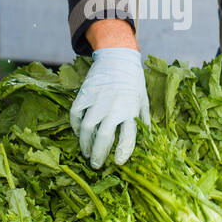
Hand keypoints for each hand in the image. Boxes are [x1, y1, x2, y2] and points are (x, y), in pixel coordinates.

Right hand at [70, 48, 150, 168]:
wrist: (117, 56)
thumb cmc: (133, 80)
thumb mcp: (143, 99)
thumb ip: (143, 120)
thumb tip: (147, 139)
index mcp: (130, 110)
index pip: (128, 138)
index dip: (123, 153)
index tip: (118, 162)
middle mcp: (113, 107)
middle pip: (104, 137)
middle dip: (99, 155)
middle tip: (96, 165)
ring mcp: (97, 100)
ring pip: (87, 129)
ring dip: (85, 145)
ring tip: (86, 153)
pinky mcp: (84, 94)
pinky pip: (76, 115)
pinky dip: (75, 127)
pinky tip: (79, 134)